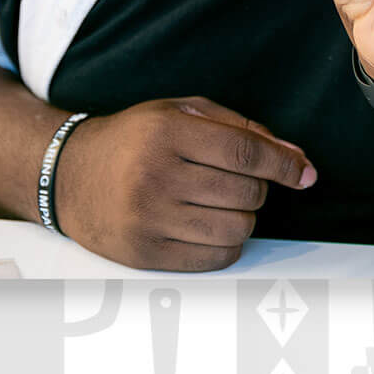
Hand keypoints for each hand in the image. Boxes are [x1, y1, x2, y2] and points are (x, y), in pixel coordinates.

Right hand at [54, 96, 315, 271]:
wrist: (67, 175)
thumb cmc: (136, 139)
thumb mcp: (182, 114)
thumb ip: (242, 129)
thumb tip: (297, 158)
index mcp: (167, 133)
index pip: (246, 153)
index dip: (285, 164)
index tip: (306, 174)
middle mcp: (155, 177)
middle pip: (246, 193)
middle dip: (257, 188)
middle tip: (237, 181)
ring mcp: (148, 219)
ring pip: (236, 229)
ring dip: (243, 218)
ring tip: (220, 203)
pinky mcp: (143, 254)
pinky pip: (214, 259)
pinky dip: (226, 244)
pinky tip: (209, 226)